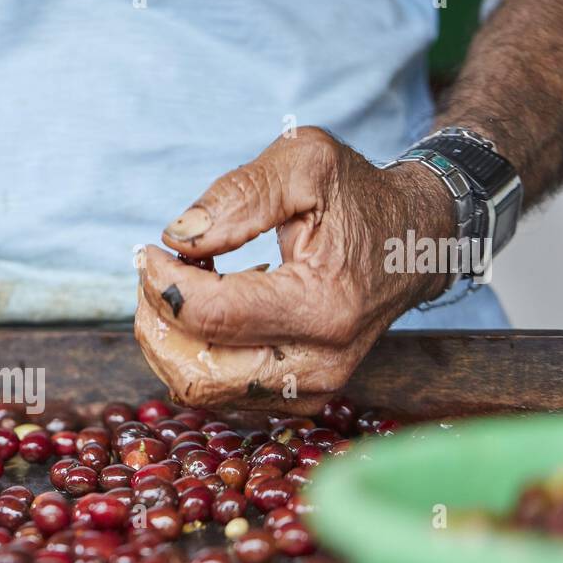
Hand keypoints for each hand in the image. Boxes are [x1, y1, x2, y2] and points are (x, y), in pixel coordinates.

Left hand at [135, 127, 452, 413]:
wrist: (413, 239)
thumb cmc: (358, 196)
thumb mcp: (305, 162)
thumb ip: (239, 194)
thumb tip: (178, 237)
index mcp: (324, 306)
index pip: (211, 315)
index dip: (163, 284)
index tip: (149, 250)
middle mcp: (320, 363)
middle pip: (197, 372)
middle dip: (157, 321)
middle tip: (156, 272)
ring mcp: (311, 390)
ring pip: (200, 391)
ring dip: (170, 341)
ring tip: (183, 286)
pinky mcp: (297, 400)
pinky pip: (217, 395)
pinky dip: (192, 356)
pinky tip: (206, 311)